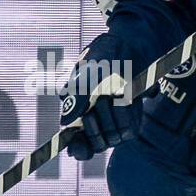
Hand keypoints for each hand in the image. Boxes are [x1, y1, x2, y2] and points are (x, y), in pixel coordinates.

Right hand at [60, 35, 140, 160]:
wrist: (130, 46)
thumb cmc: (104, 57)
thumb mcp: (88, 73)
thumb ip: (77, 97)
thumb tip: (64, 123)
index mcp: (75, 113)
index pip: (74, 144)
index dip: (77, 149)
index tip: (80, 148)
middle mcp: (93, 123)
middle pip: (95, 144)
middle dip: (98, 124)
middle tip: (102, 99)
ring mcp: (112, 124)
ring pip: (112, 138)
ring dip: (114, 116)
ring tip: (115, 93)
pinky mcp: (130, 122)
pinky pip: (128, 131)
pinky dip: (128, 114)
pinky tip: (126, 98)